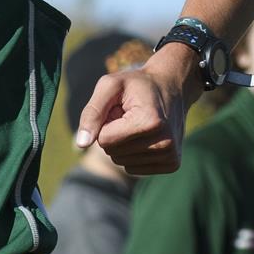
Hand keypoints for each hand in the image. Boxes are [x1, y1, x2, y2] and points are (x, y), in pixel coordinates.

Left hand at [73, 46, 193, 174]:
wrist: (172, 86)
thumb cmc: (137, 85)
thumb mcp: (110, 86)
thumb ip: (92, 113)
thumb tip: (81, 144)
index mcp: (149, 122)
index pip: (104, 140)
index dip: (105, 123)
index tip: (120, 109)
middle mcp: (164, 142)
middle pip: (113, 153)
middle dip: (114, 134)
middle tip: (130, 115)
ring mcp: (171, 155)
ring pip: (122, 162)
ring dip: (123, 144)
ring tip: (139, 124)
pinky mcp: (173, 164)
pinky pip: (133, 168)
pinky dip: (133, 154)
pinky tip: (146, 136)